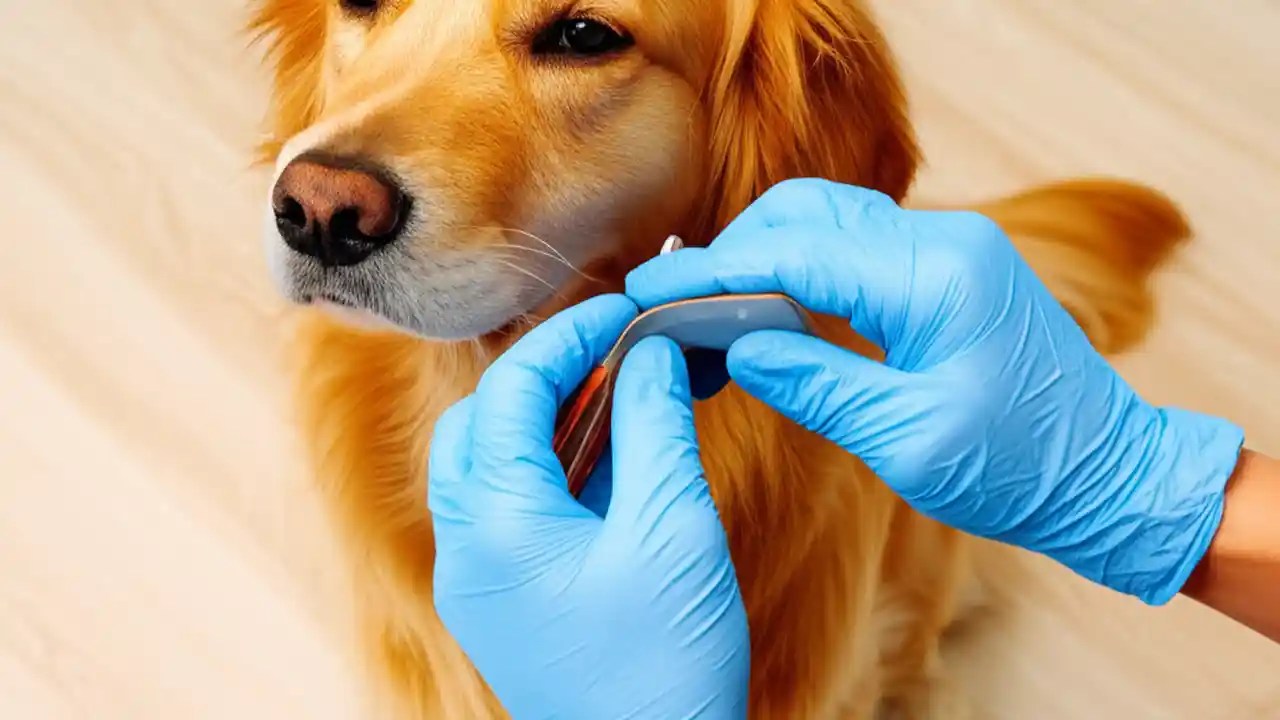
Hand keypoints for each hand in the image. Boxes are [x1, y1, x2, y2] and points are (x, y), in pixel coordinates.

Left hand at [428, 295, 749, 719]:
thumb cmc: (666, 666)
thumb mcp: (672, 529)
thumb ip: (655, 427)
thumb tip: (650, 353)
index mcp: (495, 526)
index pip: (511, 390)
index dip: (571, 338)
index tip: (627, 312)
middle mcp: (467, 550)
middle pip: (481, 422)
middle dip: (544, 376)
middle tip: (615, 355)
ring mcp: (479, 582)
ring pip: (488, 465)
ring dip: (546, 422)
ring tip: (617, 400)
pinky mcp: (505, 604)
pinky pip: (508, 510)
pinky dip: (550, 470)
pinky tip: (611, 464)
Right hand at [626, 178, 1244, 605]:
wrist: (1109, 474)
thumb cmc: (1020, 470)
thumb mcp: (907, 440)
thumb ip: (816, 385)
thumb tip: (737, 348)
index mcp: (933, 278)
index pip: (796, 253)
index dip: (714, 272)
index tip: (649, 292)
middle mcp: (943, 242)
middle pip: (806, 213)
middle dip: (733, 252)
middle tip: (676, 305)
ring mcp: (949, 248)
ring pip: (829, 219)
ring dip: (766, 253)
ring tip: (714, 306)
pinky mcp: (949, 268)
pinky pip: (858, 245)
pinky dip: (805, 265)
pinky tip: (774, 306)